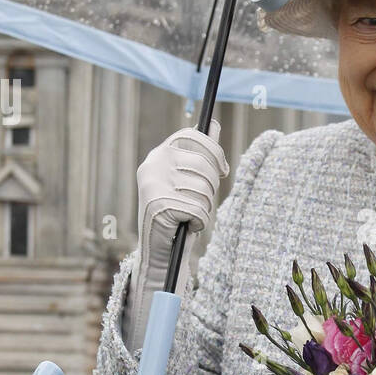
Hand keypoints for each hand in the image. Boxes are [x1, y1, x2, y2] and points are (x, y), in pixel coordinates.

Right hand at [135, 119, 229, 248]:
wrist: (158, 249)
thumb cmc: (178, 213)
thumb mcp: (188, 179)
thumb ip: (199, 153)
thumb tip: (214, 125)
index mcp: (158, 155)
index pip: (192, 136)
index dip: (213, 151)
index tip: (222, 170)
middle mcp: (153, 165)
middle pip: (204, 166)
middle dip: (210, 188)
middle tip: (199, 203)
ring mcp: (154, 184)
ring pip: (203, 190)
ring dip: (204, 208)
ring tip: (189, 216)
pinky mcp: (158, 205)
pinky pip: (198, 210)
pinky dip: (199, 223)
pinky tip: (187, 226)